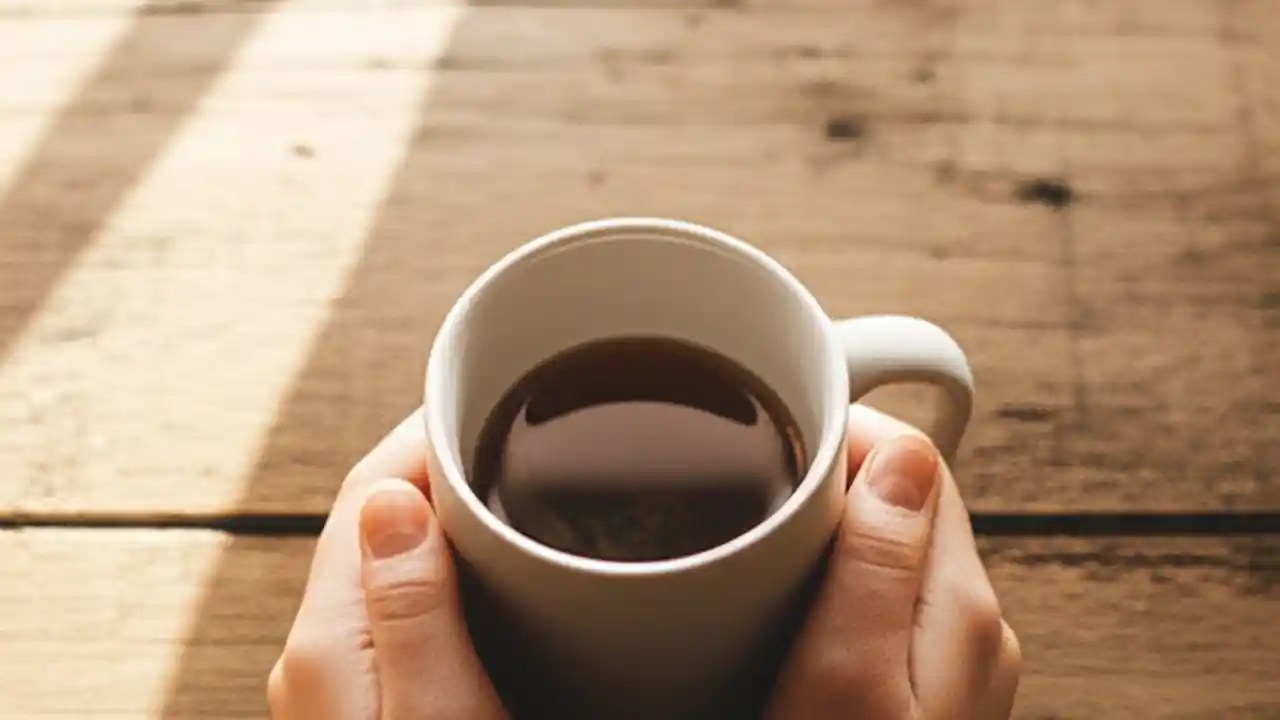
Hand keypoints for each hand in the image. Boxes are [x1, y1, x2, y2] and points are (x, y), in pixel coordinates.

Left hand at [267, 409, 508, 719]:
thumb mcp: (441, 710)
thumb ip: (413, 608)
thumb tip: (391, 500)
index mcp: (326, 644)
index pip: (366, 497)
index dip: (424, 442)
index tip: (486, 407)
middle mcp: (316, 659)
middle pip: (370, 525)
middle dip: (434, 473)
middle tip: (502, 434)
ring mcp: (336, 685)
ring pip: (382, 565)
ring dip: (435, 521)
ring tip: (498, 488)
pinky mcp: (365, 706)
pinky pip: (394, 608)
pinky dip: (435, 573)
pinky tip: (478, 578)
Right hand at [767, 405, 1020, 718]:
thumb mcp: (845, 675)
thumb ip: (878, 562)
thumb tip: (906, 451)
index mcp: (962, 607)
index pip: (916, 462)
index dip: (842, 437)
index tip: (770, 439)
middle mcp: (972, 628)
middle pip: (905, 500)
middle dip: (830, 479)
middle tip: (748, 487)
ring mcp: (951, 661)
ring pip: (890, 547)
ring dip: (829, 529)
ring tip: (757, 539)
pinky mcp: (919, 690)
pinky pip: (881, 598)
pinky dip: (832, 581)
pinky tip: (784, 606)